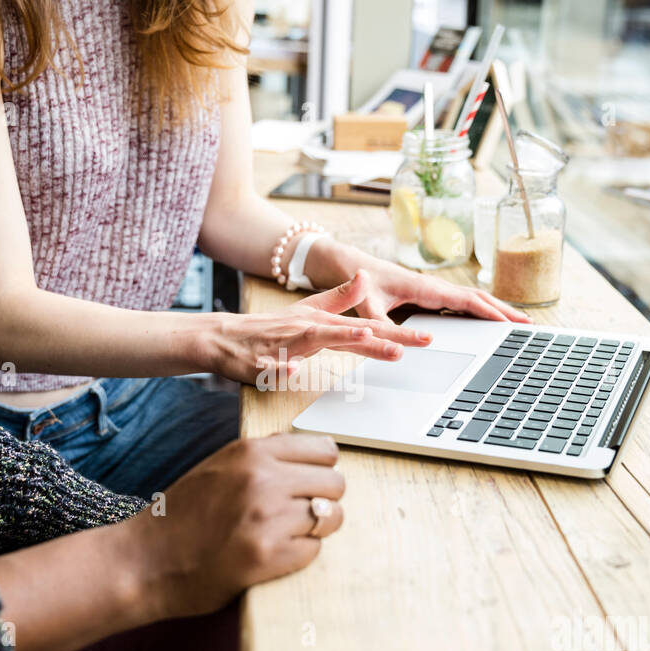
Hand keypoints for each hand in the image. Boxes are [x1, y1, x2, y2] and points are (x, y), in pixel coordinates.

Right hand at [126, 434, 346, 618]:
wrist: (144, 561)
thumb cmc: (181, 516)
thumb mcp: (219, 468)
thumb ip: (262, 459)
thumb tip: (313, 457)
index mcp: (251, 452)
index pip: (324, 448)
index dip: (322, 469)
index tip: (310, 484)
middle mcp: (262, 479)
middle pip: (335, 483)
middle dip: (324, 500)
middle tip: (301, 515)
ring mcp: (266, 518)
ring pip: (331, 517)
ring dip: (317, 530)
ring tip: (291, 536)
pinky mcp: (267, 556)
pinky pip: (314, 550)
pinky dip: (301, 555)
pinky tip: (276, 555)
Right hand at [204, 270, 432, 383]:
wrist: (224, 336)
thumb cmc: (269, 328)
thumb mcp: (307, 310)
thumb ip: (339, 298)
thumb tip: (365, 278)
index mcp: (321, 323)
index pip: (365, 329)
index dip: (395, 333)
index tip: (425, 337)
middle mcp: (307, 329)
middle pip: (348, 334)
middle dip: (380, 339)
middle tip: (410, 345)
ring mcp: (285, 344)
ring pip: (313, 340)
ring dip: (338, 338)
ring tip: (364, 337)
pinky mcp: (261, 361)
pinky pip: (271, 367)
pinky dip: (281, 369)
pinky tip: (292, 372)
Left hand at [304, 238, 530, 323]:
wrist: (353, 267)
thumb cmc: (362, 284)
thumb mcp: (368, 307)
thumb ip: (381, 324)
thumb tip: (397, 343)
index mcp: (426, 288)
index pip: (465, 300)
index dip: (489, 312)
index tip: (509, 323)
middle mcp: (435, 287)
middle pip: (478, 298)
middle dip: (504, 311)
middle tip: (529, 327)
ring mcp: (436, 290)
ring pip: (473, 300)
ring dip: (497, 310)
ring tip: (520, 325)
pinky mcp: (432, 295)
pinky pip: (463, 303)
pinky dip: (482, 310)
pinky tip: (492, 322)